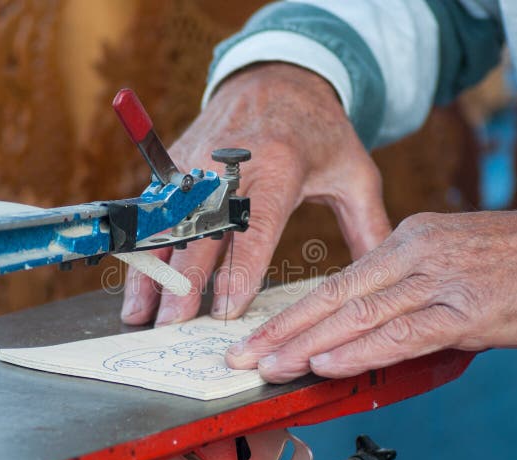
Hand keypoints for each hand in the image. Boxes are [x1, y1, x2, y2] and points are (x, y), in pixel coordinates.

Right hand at [121, 63, 390, 325]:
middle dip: (185, 281)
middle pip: (201, 229)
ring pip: (165, 221)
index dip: (239, 270)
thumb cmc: (320, 131)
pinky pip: (152, 210)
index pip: (255, 225)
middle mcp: (229, 162)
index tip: (226, 310)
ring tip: (140, 314)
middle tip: (174, 326)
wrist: (278, 76)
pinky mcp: (176, 161)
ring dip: (151, 269)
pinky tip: (137, 283)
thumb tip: (379, 281)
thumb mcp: (355, 171)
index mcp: (279, 165)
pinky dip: (142, 247)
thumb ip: (368, 226)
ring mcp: (196, 160)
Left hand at [226, 204, 516, 382]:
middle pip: (334, 295)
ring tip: (270, 366)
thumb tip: (381, 330)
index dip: (296, 312)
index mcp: (409, 238)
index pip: (339, 280)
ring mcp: (439, 280)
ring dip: (308, 345)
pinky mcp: (467, 309)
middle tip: (243, 354)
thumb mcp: (457, 260)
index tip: (263, 334)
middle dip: (284, 329)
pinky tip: (326, 363)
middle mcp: (415, 253)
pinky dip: (360, 350)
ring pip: (359, 315)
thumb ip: (415, 290)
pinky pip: (403, 333)